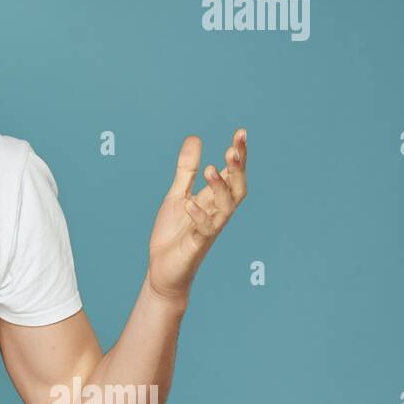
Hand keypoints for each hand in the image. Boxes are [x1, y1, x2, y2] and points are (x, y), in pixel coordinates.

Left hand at [146, 128, 247, 304]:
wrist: (163, 270)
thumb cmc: (174, 233)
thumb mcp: (177, 195)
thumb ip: (187, 170)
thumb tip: (196, 137)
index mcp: (213, 200)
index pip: (232, 174)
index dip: (238, 155)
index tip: (241, 132)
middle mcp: (216, 213)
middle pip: (238, 189)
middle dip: (238, 169)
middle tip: (233, 148)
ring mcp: (208, 229)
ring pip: (226, 208)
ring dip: (220, 188)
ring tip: (210, 169)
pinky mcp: (196, 245)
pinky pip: (204, 230)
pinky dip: (198, 215)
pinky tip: (189, 203)